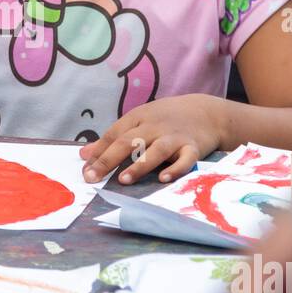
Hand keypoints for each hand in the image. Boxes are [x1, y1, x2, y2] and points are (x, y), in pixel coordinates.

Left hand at [78, 94, 222, 184]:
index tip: (85, 171)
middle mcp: (154, 126)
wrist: (208, 112)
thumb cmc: (167, 119)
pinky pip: (185, 159)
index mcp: (138, 118)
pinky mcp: (193, 147)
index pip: (113, 134)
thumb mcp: (139, 121)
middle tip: (93, 177)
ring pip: (155, 150)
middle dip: (109, 160)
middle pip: (129, 141)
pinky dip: (175, 169)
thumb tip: (84, 154)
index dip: (98, 152)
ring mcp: (174, 137)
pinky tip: (163, 179)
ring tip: (124, 180)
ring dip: (139, 165)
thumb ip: (113, 139)